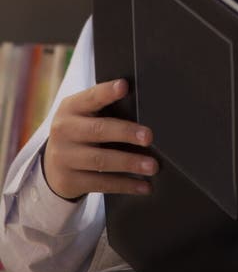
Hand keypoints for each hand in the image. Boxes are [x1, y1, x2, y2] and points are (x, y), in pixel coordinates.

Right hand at [43, 78, 157, 199]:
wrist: (52, 165)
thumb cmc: (81, 131)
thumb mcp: (84, 115)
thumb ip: (105, 108)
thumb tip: (145, 108)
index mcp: (71, 107)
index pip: (91, 97)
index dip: (107, 92)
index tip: (124, 86)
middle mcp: (64, 130)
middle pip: (98, 130)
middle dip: (126, 133)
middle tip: (149, 137)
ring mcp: (64, 157)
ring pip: (101, 160)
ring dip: (130, 163)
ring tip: (152, 166)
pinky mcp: (69, 181)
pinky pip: (101, 184)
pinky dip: (125, 185)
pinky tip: (143, 185)